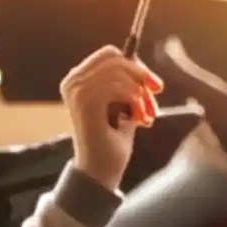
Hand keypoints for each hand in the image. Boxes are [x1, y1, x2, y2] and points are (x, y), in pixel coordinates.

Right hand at [60, 46, 162, 191]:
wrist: (101, 172)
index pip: (109, 54)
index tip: (153, 85)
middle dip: (141, 75)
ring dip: (139, 92)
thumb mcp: (121, 105)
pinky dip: (134, 100)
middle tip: (155, 94)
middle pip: (114, 58)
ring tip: (146, 114)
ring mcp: (76, 91)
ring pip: (118, 70)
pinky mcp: (85, 102)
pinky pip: (117, 85)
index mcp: (77, 80)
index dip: (135, 65)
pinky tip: (138, 118)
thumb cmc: (111, 141)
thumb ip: (125, 83)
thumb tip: (138, 62)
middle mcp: (72, 82)